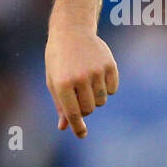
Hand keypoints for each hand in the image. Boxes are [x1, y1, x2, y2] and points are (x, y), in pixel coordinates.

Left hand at [45, 22, 118, 137]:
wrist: (72, 31)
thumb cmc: (58, 60)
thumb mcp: (53, 81)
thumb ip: (60, 105)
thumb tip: (65, 127)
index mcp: (62, 84)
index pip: (73, 113)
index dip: (78, 127)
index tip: (82, 136)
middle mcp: (80, 78)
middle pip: (89, 109)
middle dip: (84, 108)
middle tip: (78, 96)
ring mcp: (96, 71)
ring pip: (101, 100)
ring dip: (95, 98)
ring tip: (86, 83)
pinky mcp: (110, 65)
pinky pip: (112, 89)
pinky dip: (107, 88)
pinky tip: (97, 76)